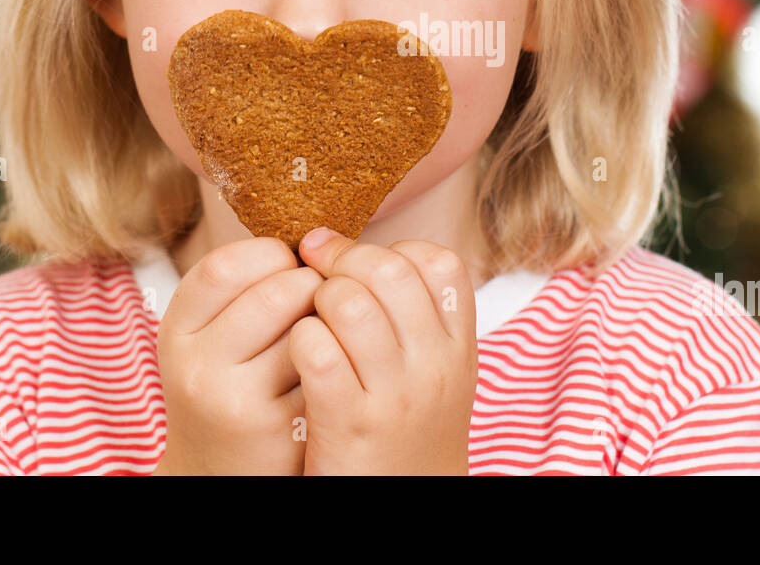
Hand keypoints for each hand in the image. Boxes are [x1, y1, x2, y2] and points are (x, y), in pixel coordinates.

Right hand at [151, 236, 321, 474]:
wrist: (217, 470)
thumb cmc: (227, 382)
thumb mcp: (209, 335)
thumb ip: (242, 288)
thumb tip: (312, 234)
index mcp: (177, 330)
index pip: (225, 265)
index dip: (267, 253)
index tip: (285, 263)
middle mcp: (196, 366)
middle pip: (275, 293)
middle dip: (309, 283)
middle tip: (316, 294)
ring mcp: (234, 400)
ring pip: (307, 330)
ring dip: (328, 318)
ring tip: (324, 326)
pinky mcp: (276, 427)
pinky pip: (325, 367)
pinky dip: (336, 358)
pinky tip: (327, 367)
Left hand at [287, 228, 476, 474]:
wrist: (407, 509)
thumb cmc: (408, 434)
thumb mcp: (436, 377)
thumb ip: (416, 321)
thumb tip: (362, 253)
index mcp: (459, 349)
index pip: (440, 264)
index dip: (393, 251)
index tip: (360, 263)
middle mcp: (435, 367)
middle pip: (389, 271)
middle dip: (343, 260)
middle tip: (316, 267)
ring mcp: (395, 396)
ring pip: (350, 304)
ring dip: (317, 298)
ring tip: (310, 315)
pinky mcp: (350, 423)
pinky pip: (317, 351)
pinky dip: (301, 339)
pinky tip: (300, 352)